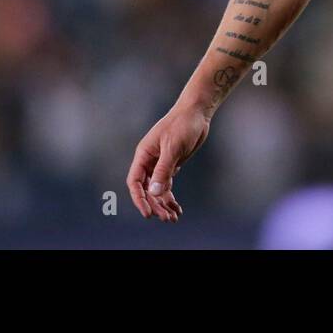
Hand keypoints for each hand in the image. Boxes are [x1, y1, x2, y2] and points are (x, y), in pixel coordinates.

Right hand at [126, 102, 211, 222]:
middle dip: (155, 205)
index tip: (148, 214)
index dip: (139, 199)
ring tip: (173, 218)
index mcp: (144, 155)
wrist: (197, 113)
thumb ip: (163, 170)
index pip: (135, 182)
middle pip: (147, 190)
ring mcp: (160, 164)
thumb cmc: (182, 125)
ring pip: (157, 190)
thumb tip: (154, 193)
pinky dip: (171, 198)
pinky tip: (177, 208)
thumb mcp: (173, 147)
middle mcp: (149, 161)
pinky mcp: (172, 165)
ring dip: (163, 204)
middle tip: (166, 219)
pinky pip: (167, 186)